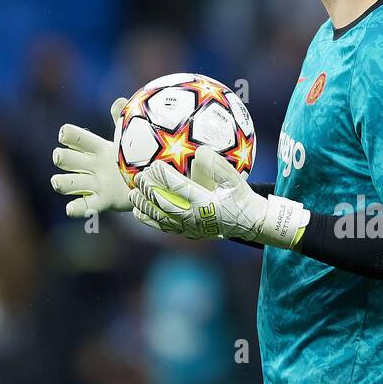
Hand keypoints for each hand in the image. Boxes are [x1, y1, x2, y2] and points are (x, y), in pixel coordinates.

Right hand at [51, 98, 131, 217]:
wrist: (155, 182)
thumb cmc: (139, 156)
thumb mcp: (131, 137)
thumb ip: (122, 120)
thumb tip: (119, 101)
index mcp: (98, 148)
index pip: (76, 138)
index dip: (68, 135)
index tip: (64, 134)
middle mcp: (91, 166)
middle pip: (65, 160)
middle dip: (60, 158)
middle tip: (60, 157)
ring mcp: (95, 184)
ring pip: (68, 183)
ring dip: (61, 183)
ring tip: (58, 182)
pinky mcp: (102, 202)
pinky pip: (84, 207)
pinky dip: (75, 209)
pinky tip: (70, 209)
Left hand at [128, 145, 309, 248]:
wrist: (250, 222)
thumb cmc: (242, 197)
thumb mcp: (235, 179)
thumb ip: (218, 165)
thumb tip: (200, 150)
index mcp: (205, 203)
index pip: (179, 188)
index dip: (163, 176)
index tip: (153, 165)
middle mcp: (194, 218)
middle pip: (165, 204)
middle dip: (149, 190)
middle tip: (138, 177)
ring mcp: (190, 228)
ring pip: (161, 218)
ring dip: (145, 206)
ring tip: (132, 194)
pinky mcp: (188, 233)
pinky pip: (164, 227)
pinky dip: (149, 220)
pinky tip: (138, 212)